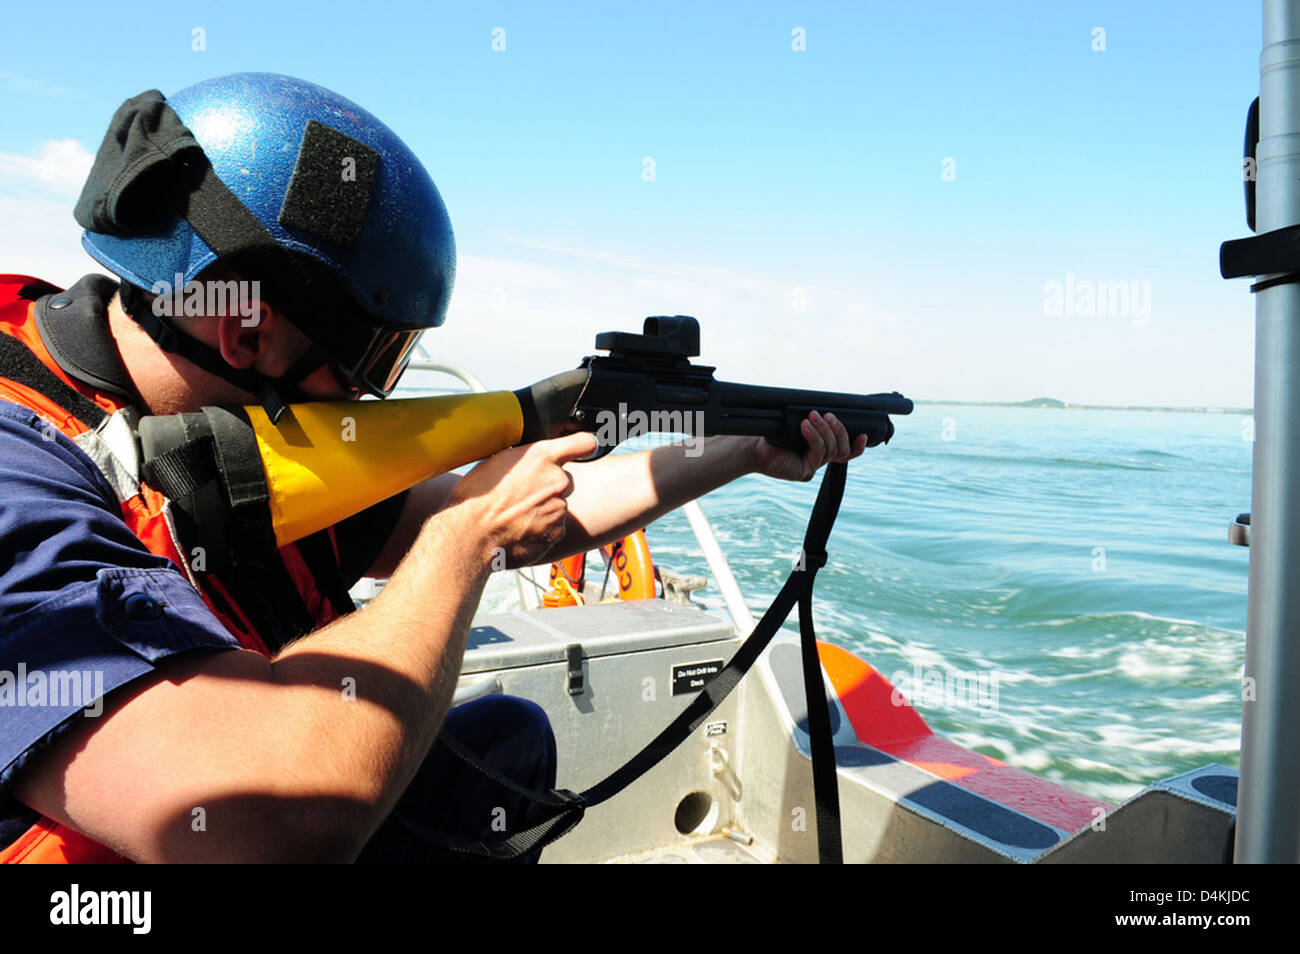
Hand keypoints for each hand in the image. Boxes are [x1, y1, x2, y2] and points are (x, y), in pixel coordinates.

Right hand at [444, 431, 598, 568]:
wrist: (471, 534)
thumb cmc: (476, 498)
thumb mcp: (499, 462)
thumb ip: (526, 459)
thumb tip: (532, 461)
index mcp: (542, 456)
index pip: (584, 442)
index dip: (583, 445)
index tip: (583, 448)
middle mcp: (557, 480)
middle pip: (564, 480)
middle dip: (549, 486)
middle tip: (523, 495)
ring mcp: (560, 508)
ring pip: (558, 506)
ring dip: (543, 509)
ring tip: (515, 514)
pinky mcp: (557, 532)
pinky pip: (553, 527)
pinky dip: (541, 529)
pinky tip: (519, 528)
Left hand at [752, 410, 866, 481]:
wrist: (751, 446)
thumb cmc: (770, 433)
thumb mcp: (796, 423)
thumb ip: (813, 420)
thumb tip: (825, 408)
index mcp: (818, 450)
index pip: (845, 452)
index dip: (857, 446)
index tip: (863, 434)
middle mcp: (817, 460)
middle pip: (843, 449)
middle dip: (838, 429)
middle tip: (827, 415)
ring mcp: (812, 467)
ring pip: (832, 449)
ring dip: (825, 430)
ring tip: (812, 417)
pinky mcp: (804, 471)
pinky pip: (818, 452)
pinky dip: (815, 436)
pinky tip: (805, 426)